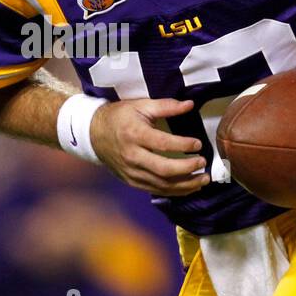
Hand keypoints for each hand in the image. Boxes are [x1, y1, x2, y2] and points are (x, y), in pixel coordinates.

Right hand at [89, 97, 208, 195]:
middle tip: (203, 163)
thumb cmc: (119, 117)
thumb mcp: (140, 105)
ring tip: (202, 180)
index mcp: (135, 135)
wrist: (93, 134)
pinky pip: (155, 190)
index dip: (183, 145)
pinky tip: (188, 187)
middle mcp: (133, 156)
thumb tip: (189, 105)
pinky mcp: (131, 181)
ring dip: (185, 185)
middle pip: (164, 170)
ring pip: (162, 185)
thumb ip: (166, 106)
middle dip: (187, 169)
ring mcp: (131, 172)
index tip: (198, 144)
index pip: (163, 144)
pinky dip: (174, 191)